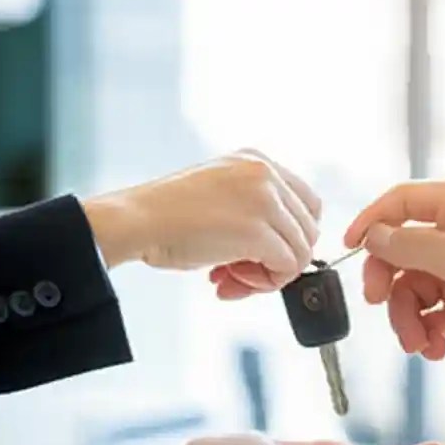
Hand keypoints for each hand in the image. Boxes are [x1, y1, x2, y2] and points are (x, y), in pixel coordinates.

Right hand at [83, 149, 320, 291]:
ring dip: (267, 275)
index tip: (263, 254)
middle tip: (241, 274)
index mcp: (257, 160)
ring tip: (231, 280)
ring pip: (301, 251)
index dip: (290, 236)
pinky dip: (263, 284)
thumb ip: (255, 211)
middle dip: (278, 259)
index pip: (306, 203)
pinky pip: (287, 267)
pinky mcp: (258, 231)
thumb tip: (283, 250)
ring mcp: (265, 201)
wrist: (137, 220)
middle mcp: (266, 173)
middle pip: (307, 229)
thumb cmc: (167, 215)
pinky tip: (228, 283)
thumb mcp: (220, 195)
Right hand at [344, 181, 444, 406]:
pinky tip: (436, 350)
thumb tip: (373, 235)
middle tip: (377, 304)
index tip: (348, 249)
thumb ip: (410, 246)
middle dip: (386, 280)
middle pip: (400, 250)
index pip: (402, 202)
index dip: (371, 222)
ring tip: (419, 343)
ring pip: (412, 289)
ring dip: (407, 318)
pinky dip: (427, 333)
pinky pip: (431, 316)